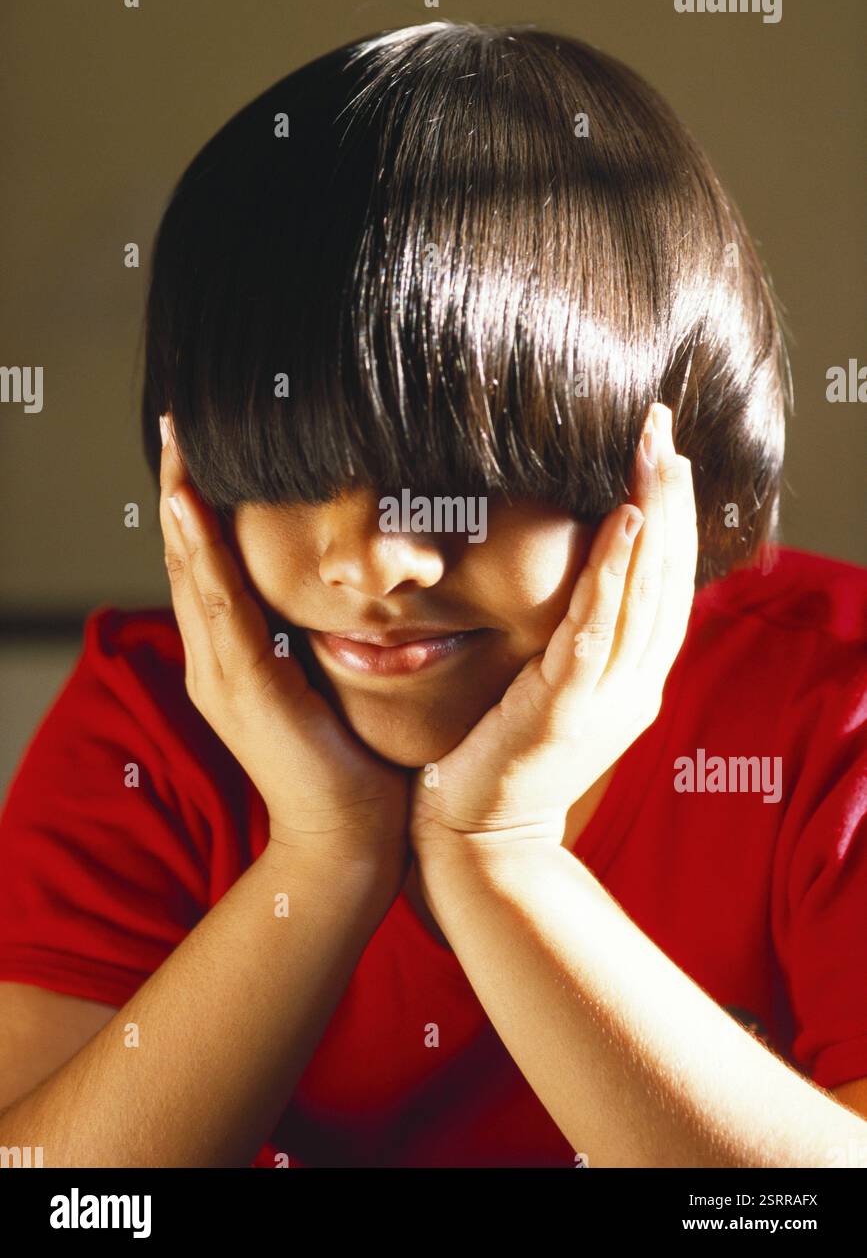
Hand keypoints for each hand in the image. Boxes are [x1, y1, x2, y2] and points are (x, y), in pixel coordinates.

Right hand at [158, 414, 409, 866]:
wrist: (349, 838)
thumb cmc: (350, 761)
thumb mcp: (327, 683)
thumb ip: (319, 638)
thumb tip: (346, 590)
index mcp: (232, 658)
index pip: (208, 567)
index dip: (198, 509)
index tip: (201, 451)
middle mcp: (212, 660)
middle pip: (186, 558)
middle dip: (180, 488)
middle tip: (176, 425)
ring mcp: (219, 674)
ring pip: (191, 571)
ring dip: (181, 503)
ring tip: (176, 444)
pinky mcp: (242, 685)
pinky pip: (216, 603)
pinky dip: (201, 550)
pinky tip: (190, 504)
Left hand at [409, 403, 697, 854]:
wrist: (480, 835)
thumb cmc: (506, 755)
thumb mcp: (558, 689)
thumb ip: (581, 640)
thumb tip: (581, 579)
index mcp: (635, 678)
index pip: (667, 584)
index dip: (673, 517)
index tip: (665, 455)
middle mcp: (636, 685)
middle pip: (668, 578)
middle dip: (670, 498)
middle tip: (663, 429)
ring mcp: (607, 699)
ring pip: (644, 596)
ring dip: (654, 521)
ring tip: (655, 460)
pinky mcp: (566, 708)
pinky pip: (598, 628)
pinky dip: (615, 573)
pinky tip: (624, 524)